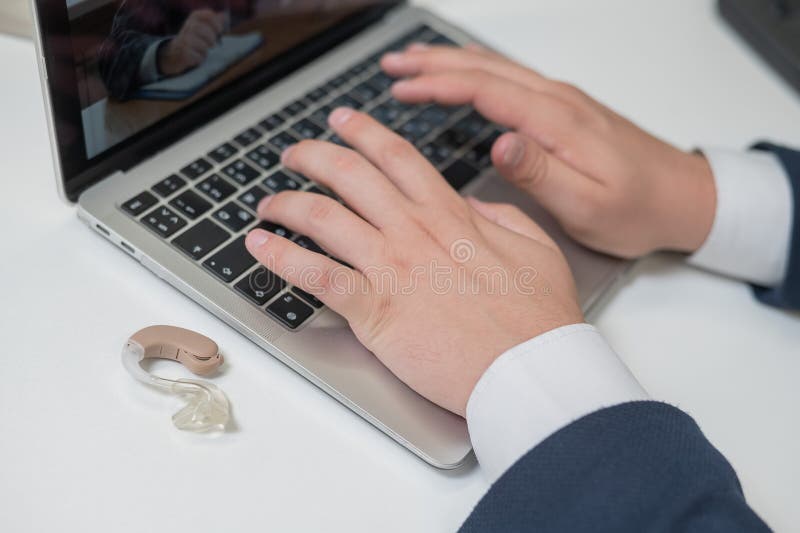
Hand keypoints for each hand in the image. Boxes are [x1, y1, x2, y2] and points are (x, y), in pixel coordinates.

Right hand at [158, 9, 224, 75]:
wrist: (176, 53)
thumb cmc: (195, 40)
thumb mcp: (204, 29)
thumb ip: (214, 23)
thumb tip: (223, 16)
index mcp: (194, 18)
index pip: (207, 15)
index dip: (216, 22)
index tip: (220, 30)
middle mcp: (187, 27)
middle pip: (199, 28)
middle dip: (210, 37)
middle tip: (212, 44)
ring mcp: (183, 40)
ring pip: (199, 44)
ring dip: (205, 50)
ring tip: (204, 51)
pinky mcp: (182, 53)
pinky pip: (196, 56)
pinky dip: (200, 58)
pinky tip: (198, 58)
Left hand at [245, 108, 582, 415]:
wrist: (530, 370)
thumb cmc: (538, 319)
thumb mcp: (535, 248)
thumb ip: (500, 216)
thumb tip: (471, 204)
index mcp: (450, 215)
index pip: (396, 158)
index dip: (363, 132)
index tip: (342, 121)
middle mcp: (414, 233)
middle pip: (350, 176)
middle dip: (313, 156)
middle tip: (293, 154)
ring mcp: (392, 269)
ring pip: (323, 217)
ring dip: (286, 203)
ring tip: (267, 202)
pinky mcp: (375, 312)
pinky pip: (317, 276)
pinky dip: (281, 258)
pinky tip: (259, 248)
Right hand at [382, 44, 716, 258]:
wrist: (684, 197)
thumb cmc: (637, 208)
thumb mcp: (589, 204)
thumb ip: (542, 173)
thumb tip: (500, 142)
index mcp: (558, 122)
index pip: (486, 89)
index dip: (439, 85)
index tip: (401, 88)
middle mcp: (558, 101)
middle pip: (486, 69)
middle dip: (434, 63)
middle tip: (393, 65)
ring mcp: (562, 102)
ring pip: (497, 69)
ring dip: (451, 63)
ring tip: (413, 62)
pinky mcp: (565, 111)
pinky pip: (511, 79)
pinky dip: (477, 72)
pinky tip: (465, 73)